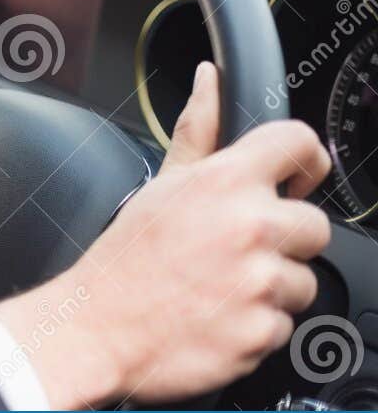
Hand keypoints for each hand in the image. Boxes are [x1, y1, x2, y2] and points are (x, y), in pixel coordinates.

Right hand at [0, 61, 331, 408]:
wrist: (96, 329)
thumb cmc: (125, 258)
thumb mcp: (162, 184)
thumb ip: (198, 130)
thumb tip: (210, 80)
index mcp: (226, 182)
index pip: (299, 143)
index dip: (303, 160)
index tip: (296, 177)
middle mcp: (251, 227)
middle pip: (316, 224)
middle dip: (284, 238)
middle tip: (237, 248)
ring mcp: (260, 283)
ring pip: (303, 280)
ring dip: (270, 286)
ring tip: (220, 286)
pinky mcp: (264, 332)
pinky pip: (285, 324)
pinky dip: (257, 324)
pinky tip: (218, 315)